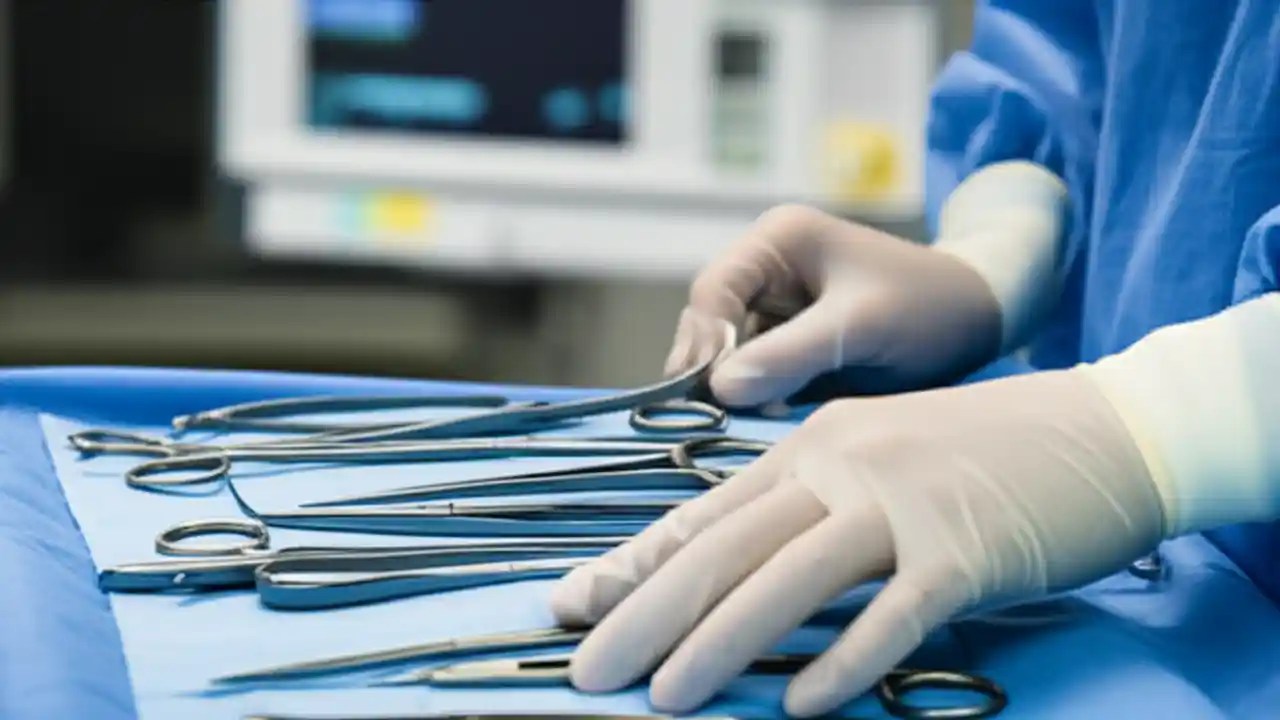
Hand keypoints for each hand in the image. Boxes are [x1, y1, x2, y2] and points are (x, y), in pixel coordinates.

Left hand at [550, 369, 1164, 715]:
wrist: (1102, 430)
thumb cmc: (981, 455)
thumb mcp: (876, 460)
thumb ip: (803, 505)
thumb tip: (730, 569)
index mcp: (815, 444)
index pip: (705, 513)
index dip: (632, 563)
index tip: (571, 605)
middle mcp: (845, 465)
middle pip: (726, 546)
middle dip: (645, 611)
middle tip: (586, 668)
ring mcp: (904, 504)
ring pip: (789, 578)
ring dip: (719, 643)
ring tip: (663, 699)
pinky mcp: (965, 551)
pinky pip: (893, 615)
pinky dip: (844, 660)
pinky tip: (801, 705)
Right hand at [663, 204, 1003, 406]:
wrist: (979, 318)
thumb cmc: (926, 307)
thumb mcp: (860, 329)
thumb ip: (790, 355)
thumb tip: (720, 387)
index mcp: (778, 240)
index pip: (712, 291)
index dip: (705, 342)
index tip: (715, 393)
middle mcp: (766, 267)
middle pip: (709, 323)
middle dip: (716, 368)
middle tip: (724, 416)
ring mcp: (775, 304)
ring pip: (726, 351)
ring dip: (735, 386)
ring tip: (751, 417)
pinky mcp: (788, 338)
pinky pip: (753, 369)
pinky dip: (756, 394)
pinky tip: (770, 413)